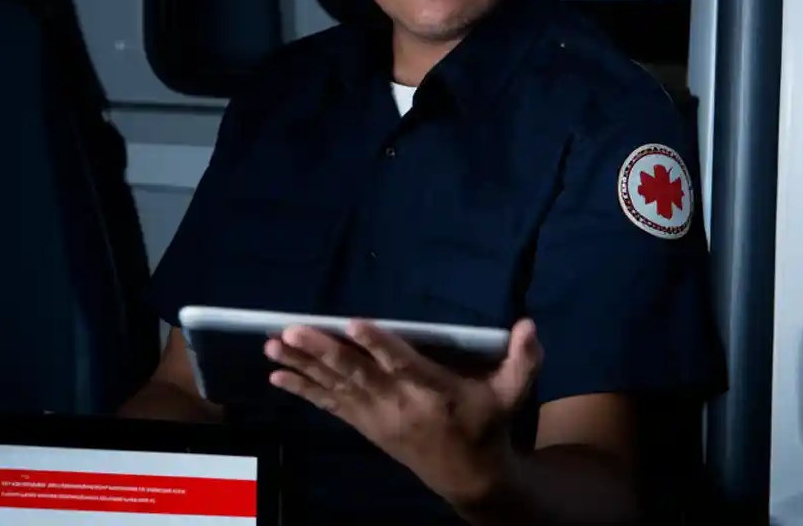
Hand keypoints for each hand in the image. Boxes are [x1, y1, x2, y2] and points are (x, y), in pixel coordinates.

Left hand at [264, 318, 542, 506]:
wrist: (469, 478)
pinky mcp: (365, 425)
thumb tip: (530, 324)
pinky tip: (277, 375)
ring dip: (302, 366)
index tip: (353, 324)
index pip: (403, 364)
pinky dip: (302, 389)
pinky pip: (329, 405)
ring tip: (272, 346)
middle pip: (356, 374)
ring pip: (335, 387)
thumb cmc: (488, 426)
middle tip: (291, 330)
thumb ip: (523, 360)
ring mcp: (377, 417)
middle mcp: (399, 404)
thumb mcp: (512, 395)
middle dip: (322, 352)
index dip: (378, 344)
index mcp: (433, 391)